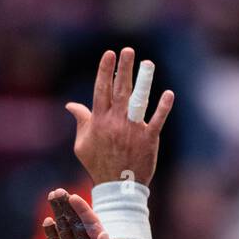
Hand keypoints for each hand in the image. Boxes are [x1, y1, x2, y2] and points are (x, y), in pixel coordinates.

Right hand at [43, 189, 120, 238]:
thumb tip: (104, 233)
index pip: (92, 223)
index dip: (83, 210)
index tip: (74, 198)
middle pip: (76, 222)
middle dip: (68, 206)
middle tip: (58, 191)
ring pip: (64, 230)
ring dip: (58, 214)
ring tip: (52, 197)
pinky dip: (51, 234)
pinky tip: (47, 222)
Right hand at [66, 48, 173, 185]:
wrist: (117, 187)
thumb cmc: (98, 164)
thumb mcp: (82, 144)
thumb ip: (81, 121)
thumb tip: (71, 105)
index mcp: (99, 121)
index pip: (102, 90)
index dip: (105, 71)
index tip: (109, 54)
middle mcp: (116, 122)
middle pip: (120, 90)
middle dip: (123, 68)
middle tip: (128, 50)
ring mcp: (133, 130)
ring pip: (138, 101)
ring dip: (143, 81)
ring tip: (147, 64)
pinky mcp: (149, 139)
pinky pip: (157, 120)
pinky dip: (162, 107)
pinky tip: (168, 93)